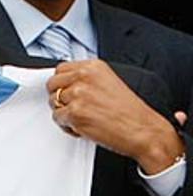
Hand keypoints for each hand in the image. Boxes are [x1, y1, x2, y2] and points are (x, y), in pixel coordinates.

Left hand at [48, 59, 183, 172]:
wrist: (142, 129)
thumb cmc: (129, 111)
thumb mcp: (108, 82)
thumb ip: (87, 79)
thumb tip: (66, 83)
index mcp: (93, 67)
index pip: (61, 69)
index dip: (62, 83)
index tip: (67, 92)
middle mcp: (84, 77)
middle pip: (52, 85)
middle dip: (59, 98)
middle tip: (74, 107)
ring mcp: (78, 94)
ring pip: (53, 103)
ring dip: (64, 113)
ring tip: (83, 118)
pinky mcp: (74, 113)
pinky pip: (57, 119)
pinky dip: (67, 126)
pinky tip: (84, 126)